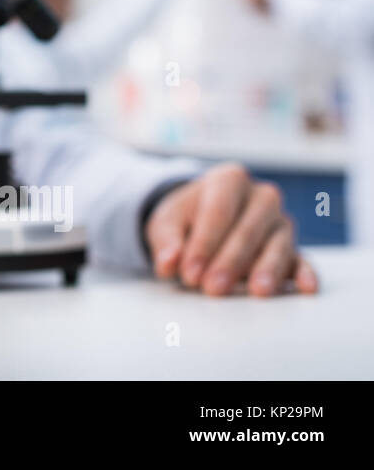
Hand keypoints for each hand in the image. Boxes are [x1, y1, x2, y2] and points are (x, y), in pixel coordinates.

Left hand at [145, 162, 317, 296]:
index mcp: (229, 179)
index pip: (218, 212)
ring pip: (277, 246)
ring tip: (257, 291)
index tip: (189, 273)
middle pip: (248, 230)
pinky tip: (306, 288)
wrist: (202, 219)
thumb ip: (166, 242)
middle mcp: (262, 197)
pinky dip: (305, 274)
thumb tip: (168, 264)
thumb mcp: (166, 223)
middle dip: (230, 261)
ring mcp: (281, 222)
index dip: (204, 244)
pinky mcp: (293, 248)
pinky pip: (301, 260)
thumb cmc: (186, 219)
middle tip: (213, 288)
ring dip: (267, 269)